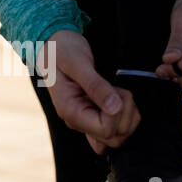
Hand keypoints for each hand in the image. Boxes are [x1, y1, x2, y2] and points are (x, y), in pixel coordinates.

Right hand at [44, 30, 140, 154]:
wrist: (53, 44)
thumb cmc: (61, 50)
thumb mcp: (77, 62)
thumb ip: (95, 85)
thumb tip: (114, 107)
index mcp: (70, 111)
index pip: (106, 130)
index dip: (118, 112)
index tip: (114, 89)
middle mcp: (77, 121)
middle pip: (114, 138)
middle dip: (126, 114)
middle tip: (117, 89)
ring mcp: (86, 120)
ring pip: (119, 136)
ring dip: (128, 115)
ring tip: (117, 91)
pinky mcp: (94, 116)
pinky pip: (116, 131)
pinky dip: (125, 117)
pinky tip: (119, 98)